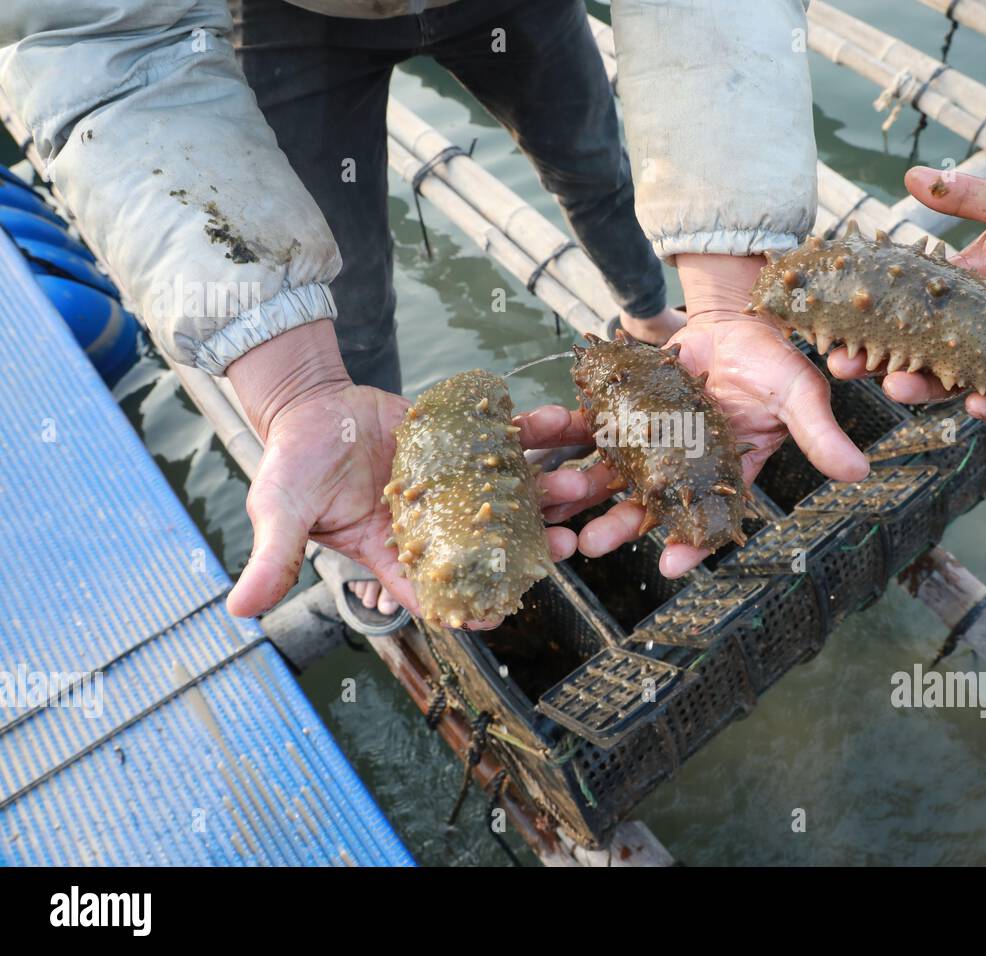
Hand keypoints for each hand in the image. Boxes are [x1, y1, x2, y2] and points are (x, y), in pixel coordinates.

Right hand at [223, 321, 580, 624]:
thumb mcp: (279, 510)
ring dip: (546, 491)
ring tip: (581, 486)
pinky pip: (504, 441)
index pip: (432, 589)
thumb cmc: (292, 461)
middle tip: (563, 546)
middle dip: (529, 546)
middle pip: (489, 543)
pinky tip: (563, 423)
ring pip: (509, 493)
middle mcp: (431, 521)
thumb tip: (241, 609)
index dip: (468, 603)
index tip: (503, 611)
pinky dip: (533, 432)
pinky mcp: (461, 443)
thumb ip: (273, 557)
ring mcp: (451, 482)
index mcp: (391, 550)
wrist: (308, 404)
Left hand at [530, 253, 868, 578]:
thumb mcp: (800, 396)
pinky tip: (541, 447)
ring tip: (555, 503)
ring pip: (611, 476)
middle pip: (648, 506)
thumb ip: (820, 435)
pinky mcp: (624, 411)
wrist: (736, 320)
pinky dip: (565, 438)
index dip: (693, 543)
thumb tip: (859, 473)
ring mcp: (650, 441)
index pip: (710, 519)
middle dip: (619, 525)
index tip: (673, 565)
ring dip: (583, 492)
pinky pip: (589, 429)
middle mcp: (683, 467)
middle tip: (590, 545)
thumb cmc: (773, 361)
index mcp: (727, 474)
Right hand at [827, 167, 985, 423]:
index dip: (865, 313)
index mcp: (959, 288)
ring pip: (951, 382)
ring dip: (923, 387)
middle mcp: (971, 330)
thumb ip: (969, 197)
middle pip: (914, 351)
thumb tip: (911, 177)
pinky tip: (978, 405)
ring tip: (899, 386)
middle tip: (843, 363)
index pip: (902, 304)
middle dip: (876, 361)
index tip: (828, 315)